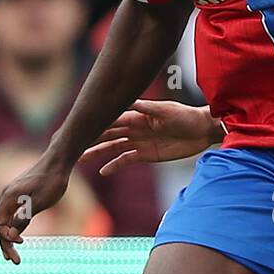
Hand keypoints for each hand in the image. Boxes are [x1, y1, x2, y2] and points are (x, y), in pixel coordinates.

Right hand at [0, 155, 71, 263]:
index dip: (5, 237)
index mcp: (9, 198)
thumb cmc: (52, 181)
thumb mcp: (41, 202)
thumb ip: (24, 217)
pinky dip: (13, 229)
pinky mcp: (19, 196)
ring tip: (14, 257)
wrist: (58, 161)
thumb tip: (11, 235)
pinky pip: (11, 216)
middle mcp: (6, 197)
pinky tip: (19, 239)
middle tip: (15, 262)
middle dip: (6, 244)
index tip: (21, 243)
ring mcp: (12, 196)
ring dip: (9, 239)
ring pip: (4, 222)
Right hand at [81, 100, 219, 172]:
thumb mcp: (167, 111)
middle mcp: (134, 127)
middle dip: (90, 137)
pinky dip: (115, 165)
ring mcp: (139, 141)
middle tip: (71, 143)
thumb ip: (148, 109)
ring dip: (97, 152)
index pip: (111, 118)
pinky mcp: (146, 154)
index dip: (95, 121)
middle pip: (107, 133)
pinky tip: (103, 171)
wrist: (202, 131)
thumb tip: (129, 102)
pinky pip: (126, 160)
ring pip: (113, 147)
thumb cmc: (186, 116)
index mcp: (136, 115)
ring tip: (80, 159)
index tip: (78, 123)